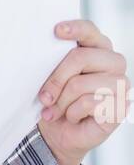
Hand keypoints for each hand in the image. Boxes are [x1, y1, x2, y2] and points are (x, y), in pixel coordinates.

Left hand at [37, 19, 128, 164]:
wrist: (57, 136)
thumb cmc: (56, 104)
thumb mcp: (51, 80)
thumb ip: (55, 63)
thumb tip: (43, 52)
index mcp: (97, 50)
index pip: (89, 31)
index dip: (74, 29)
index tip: (56, 31)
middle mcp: (113, 63)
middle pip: (80, 57)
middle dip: (56, 79)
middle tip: (44, 97)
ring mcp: (120, 84)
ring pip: (81, 83)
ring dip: (62, 102)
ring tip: (55, 111)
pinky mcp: (120, 106)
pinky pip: (89, 103)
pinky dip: (73, 113)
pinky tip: (73, 118)